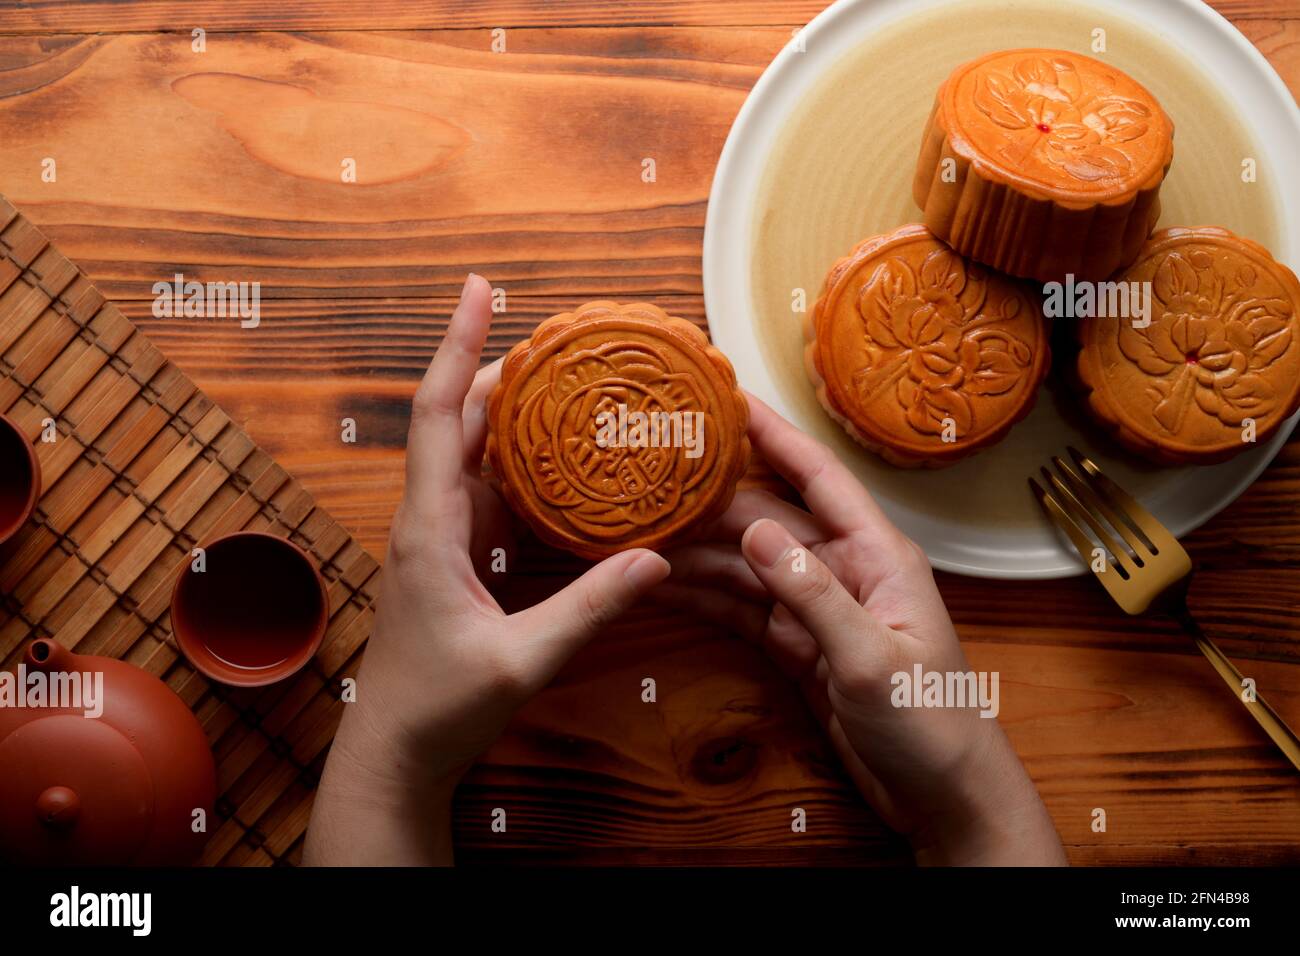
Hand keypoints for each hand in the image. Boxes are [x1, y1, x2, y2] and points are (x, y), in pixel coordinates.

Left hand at [305, 275, 670, 864]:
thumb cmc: (439, 709)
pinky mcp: (453, 558)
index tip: (477, 289)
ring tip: (562, 377)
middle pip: (457, 418)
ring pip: (470, 450)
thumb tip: (656, 561)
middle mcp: (426, 519)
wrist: (395, 753)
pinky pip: (484, 488)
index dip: (458, 348)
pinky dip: (516, 459)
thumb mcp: (521, 662)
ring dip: (507, 409)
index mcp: (427, 529)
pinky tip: (557, 455)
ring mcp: (437, 537)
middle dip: (498, 364)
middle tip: (557, 334)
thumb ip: (588, 610)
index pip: (438, 416)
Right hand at [659, 396, 1065, 865]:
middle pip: (765, 518)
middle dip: (709, 499)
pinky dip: (703, 597)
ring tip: (635, 531)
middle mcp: (844, 568)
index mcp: (877, 554)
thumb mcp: (872, 660)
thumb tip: (754, 531)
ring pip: (744, 563)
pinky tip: (660, 583)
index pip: (817, 476)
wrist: (942, 794)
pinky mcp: (797, 644)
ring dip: (694, 551)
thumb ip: (813, 595)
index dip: (771, 433)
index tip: (725, 396)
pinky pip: (741, 608)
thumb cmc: (932, 724)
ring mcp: (818, 606)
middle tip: (647, 477)